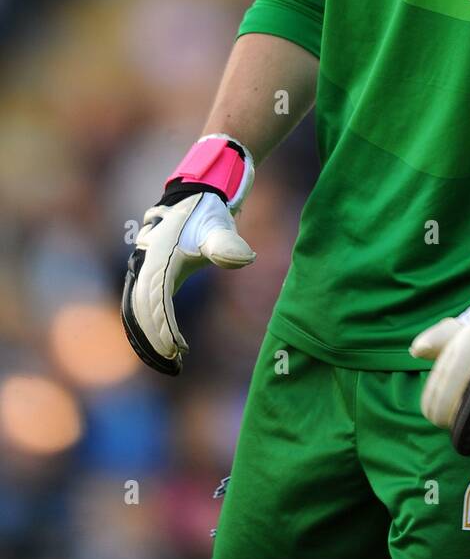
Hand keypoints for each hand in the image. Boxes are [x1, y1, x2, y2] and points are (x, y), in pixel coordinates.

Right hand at [121, 134, 254, 374]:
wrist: (197, 193)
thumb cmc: (209, 213)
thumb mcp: (220, 227)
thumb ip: (228, 245)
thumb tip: (245, 257)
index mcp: (157, 259)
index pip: (156, 302)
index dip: (164, 328)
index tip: (179, 350)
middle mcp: (143, 266)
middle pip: (139, 313)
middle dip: (153, 341)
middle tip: (175, 365)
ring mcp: (142, 270)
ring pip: (135, 312)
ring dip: (148, 338)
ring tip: (171, 361)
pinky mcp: (148, 274)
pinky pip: (140, 307)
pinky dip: (150, 327)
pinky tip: (170, 344)